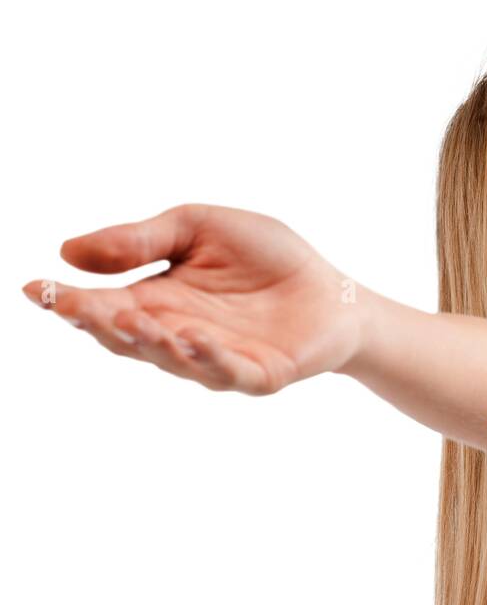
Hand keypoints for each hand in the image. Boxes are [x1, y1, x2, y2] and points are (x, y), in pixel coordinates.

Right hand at [21, 203, 365, 394]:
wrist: (333, 287)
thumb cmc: (267, 256)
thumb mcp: (198, 228)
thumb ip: (140, 240)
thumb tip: (67, 252)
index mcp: (157, 300)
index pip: (101, 304)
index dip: (67, 300)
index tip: (34, 288)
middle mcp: (177, 335)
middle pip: (126, 337)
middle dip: (100, 322)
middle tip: (79, 306)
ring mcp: (215, 360)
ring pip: (171, 358)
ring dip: (149, 340)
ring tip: (130, 316)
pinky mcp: (256, 375)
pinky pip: (227, 372)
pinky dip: (209, 357)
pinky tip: (192, 335)